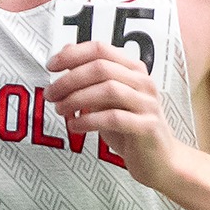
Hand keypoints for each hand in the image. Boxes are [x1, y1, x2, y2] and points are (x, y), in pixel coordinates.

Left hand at [46, 41, 177, 185]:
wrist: (158, 160)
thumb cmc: (129, 128)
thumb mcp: (106, 99)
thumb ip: (90, 77)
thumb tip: (66, 51)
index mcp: (133, 69)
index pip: (100, 49)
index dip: (72, 54)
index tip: (51, 66)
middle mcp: (143, 82)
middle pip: (101, 68)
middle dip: (69, 79)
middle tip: (51, 93)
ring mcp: (147, 103)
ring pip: (108, 90)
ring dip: (77, 98)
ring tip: (60, 109)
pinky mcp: (147, 126)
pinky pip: (114, 118)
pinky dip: (89, 120)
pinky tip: (75, 126)